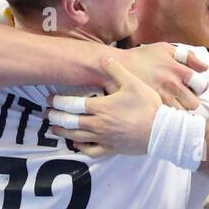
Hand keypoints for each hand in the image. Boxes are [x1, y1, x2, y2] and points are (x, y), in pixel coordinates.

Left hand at [49, 58, 163, 157]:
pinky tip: (76, 145)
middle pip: (70, 122)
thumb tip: (104, 57)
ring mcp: (104, 138)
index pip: (73, 104)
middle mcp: (98, 124)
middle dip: (56, 117)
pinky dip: (81, 148)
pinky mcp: (111, 149)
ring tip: (54, 129)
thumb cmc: (147, 106)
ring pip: (77, 137)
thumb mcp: (133, 82)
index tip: (49, 99)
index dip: (59, 102)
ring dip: (63, 133)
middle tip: (47, 114)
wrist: (162, 131)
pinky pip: (91, 151)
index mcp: (101, 107)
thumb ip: (116, 69)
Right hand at [120, 42, 205, 110]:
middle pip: (194, 104)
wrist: (119, 67)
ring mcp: (163, 99)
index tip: (192, 87)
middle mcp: (173, 86)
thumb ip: (187, 56)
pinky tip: (163, 113)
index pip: (202, 86)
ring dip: (179, 111)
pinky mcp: (153, 108)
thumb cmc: (142, 57)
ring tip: (173, 106)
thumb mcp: (165, 49)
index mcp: (178, 70)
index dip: (199, 88)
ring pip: (182, 114)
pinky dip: (168, 117)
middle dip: (190, 102)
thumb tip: (205, 68)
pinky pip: (167, 118)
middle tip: (182, 99)